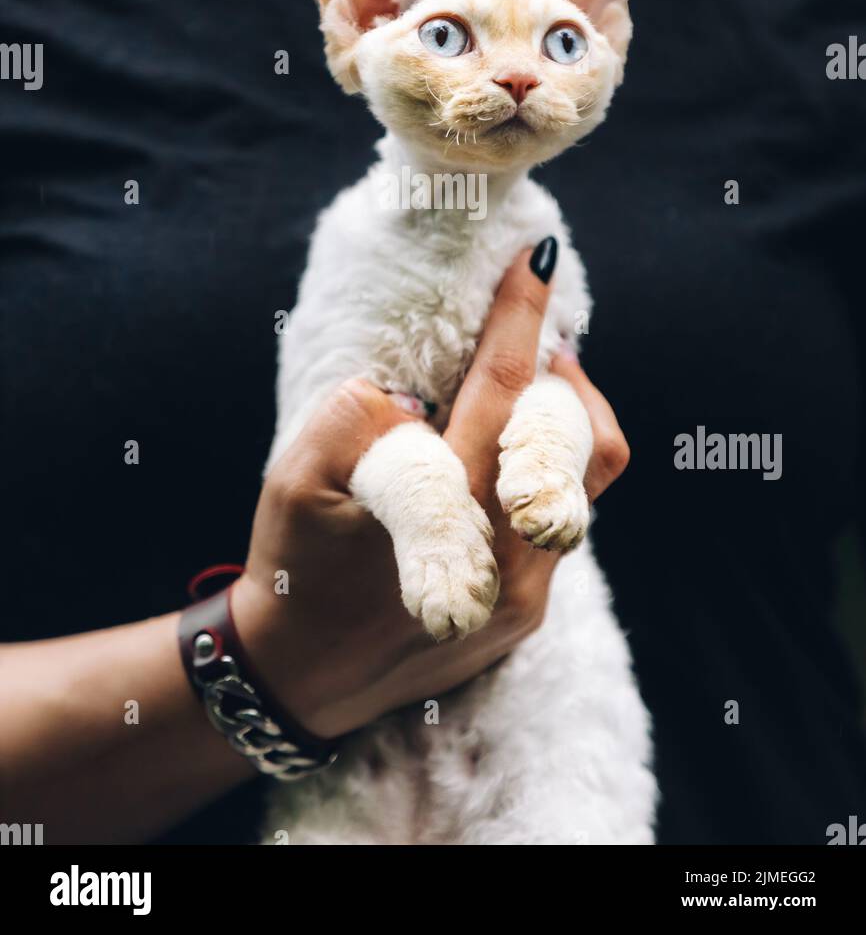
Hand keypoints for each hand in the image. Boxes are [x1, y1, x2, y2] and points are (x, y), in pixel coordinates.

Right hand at [232, 246, 629, 738]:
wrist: (300, 676)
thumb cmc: (294, 570)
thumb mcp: (297, 480)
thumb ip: (357, 419)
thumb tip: (419, 396)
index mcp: (451, 517)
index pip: (504, 394)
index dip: (521, 320)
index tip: (535, 263)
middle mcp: (507, 559)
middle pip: (579, 437)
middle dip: (561, 369)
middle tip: (531, 338)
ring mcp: (525, 594)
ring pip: (587, 482)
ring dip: (560, 422)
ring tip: (520, 395)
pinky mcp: (526, 614)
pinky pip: (564, 522)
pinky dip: (542, 472)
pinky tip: (495, 459)